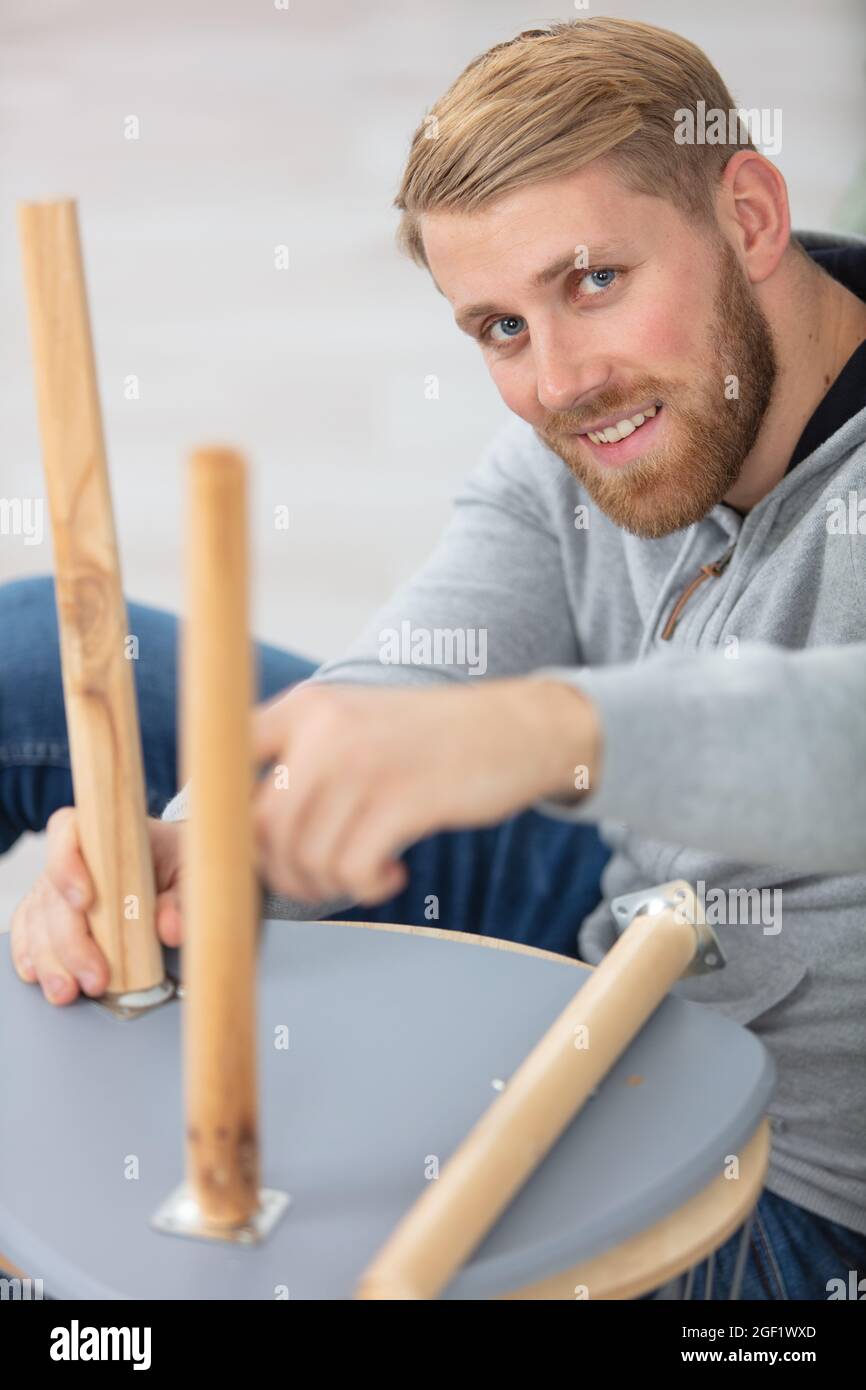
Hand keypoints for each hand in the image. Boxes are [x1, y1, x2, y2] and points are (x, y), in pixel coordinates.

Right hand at [8, 809, 182, 1005]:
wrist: (177, 867)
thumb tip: (170, 927)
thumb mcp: (194, 870)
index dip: (67, 865)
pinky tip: (38, 976)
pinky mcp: (52, 912)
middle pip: (52, 893)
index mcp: (106, 833)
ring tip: (68, 992)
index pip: (68, 832)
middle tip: (95, 978)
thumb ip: (184, 897)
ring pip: (38, 920)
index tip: (85, 901)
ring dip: (51, 961)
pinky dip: (32, 956)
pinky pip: (29, 932)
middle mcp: (74, 857)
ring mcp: (58, 885)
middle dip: (70, 942)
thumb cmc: (181, 861)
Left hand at [252, 677, 599, 905]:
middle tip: (317, 878)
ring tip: (358, 874)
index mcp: (306, 706)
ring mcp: (363, 763)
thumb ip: (300, 757)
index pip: (223, 761)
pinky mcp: (402, 800)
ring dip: (324, 884)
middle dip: (279, 871)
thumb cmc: (429, 740)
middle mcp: (325, 729)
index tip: (240, 849)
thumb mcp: (355, 721)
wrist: (517, 728)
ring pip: (302, 855)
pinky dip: (365, 886)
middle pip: (257, 827)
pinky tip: (390, 873)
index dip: (219, 818)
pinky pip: (350, 869)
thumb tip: (239, 834)